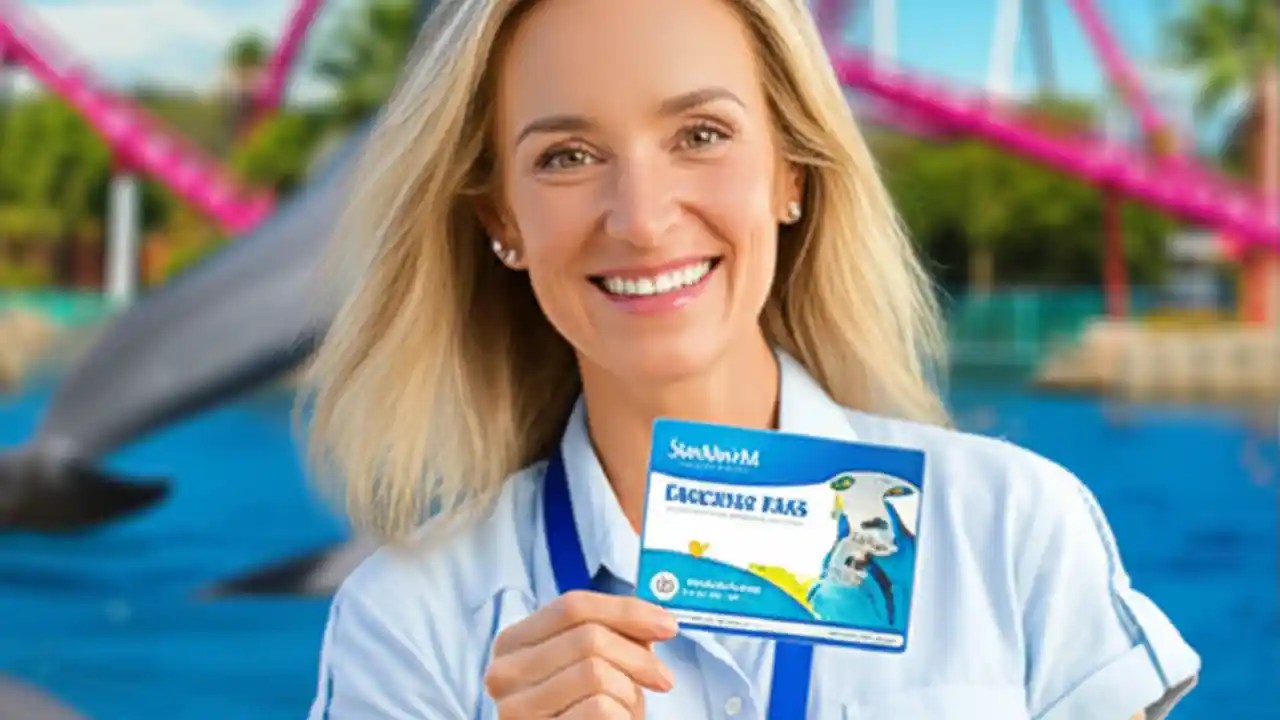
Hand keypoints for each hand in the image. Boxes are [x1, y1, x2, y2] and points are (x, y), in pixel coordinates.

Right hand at [485, 591, 678, 717]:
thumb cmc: (583, 714)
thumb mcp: (591, 667)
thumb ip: (612, 636)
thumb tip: (656, 620)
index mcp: (514, 642)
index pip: (572, 606)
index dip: (626, 610)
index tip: (666, 625)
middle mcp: (504, 672)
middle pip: (588, 637)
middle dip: (638, 657)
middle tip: (663, 677)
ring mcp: (515, 708)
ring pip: (595, 673)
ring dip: (628, 692)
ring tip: (626, 708)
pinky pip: (599, 708)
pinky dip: (621, 715)